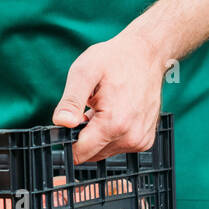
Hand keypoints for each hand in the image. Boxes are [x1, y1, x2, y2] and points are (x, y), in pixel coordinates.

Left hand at [52, 32, 168, 163]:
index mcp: (114, 124)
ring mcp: (140, 140)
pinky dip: (112, 134)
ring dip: (98, 135)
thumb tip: (62, 123)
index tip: (72, 120)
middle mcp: (130, 137)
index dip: (68, 140)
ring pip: (104, 151)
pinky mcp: (146, 140)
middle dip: (84, 136)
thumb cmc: (115, 60)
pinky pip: (119, 146)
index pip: (80, 153)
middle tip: (89, 108)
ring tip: (104, 107)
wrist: (146, 54)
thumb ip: (71, 101)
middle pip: (91, 154)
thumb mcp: (84, 73)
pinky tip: (115, 112)